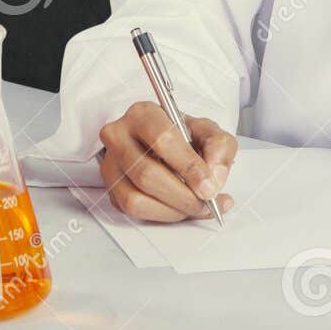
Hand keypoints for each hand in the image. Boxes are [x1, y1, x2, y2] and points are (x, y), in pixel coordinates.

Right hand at [98, 101, 236, 222]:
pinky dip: (163, 216)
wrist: (163, 143)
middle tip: (207, 202)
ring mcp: (111, 164)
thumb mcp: (207, 131)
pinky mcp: (111, 188)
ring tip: (197, 207)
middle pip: (147, 174)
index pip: (163, 139)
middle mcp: (119, 136)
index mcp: (143, 114)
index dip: (188, 166)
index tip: (209, 187)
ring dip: (173, 210)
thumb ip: (219, 147)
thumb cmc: (182, 135)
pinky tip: (181, 209)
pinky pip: (134, 211)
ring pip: (136, 198)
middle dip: (183, 195)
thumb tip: (214, 177)